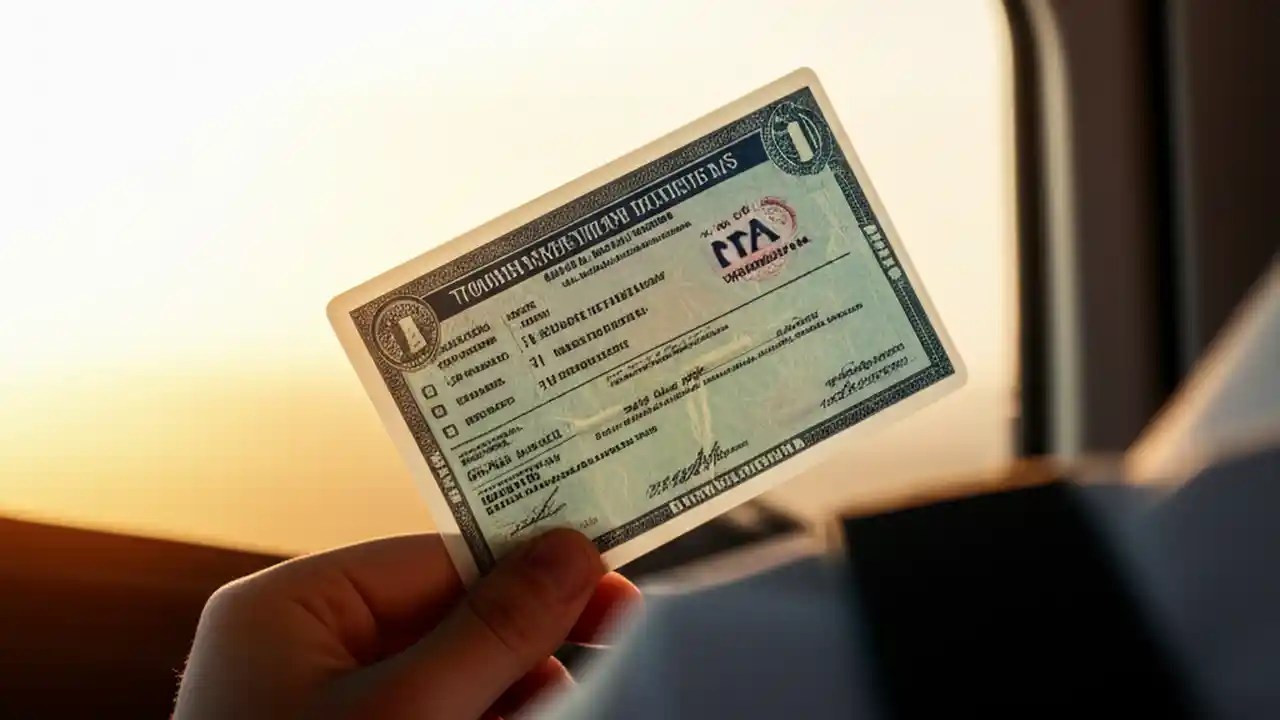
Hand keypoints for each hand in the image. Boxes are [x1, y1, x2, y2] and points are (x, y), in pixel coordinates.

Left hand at [174, 529, 639, 718]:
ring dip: (512, 692)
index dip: (527, 564)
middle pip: (447, 617)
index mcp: (289, 609)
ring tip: (554, 705)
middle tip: (611, 642)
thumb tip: (572, 552)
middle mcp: (302, 651)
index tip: (608, 576)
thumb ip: (495, 629)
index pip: (434, 557)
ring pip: (451, 676)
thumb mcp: (413, 712)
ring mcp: (324, 711)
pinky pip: (434, 717)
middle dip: (523, 644)